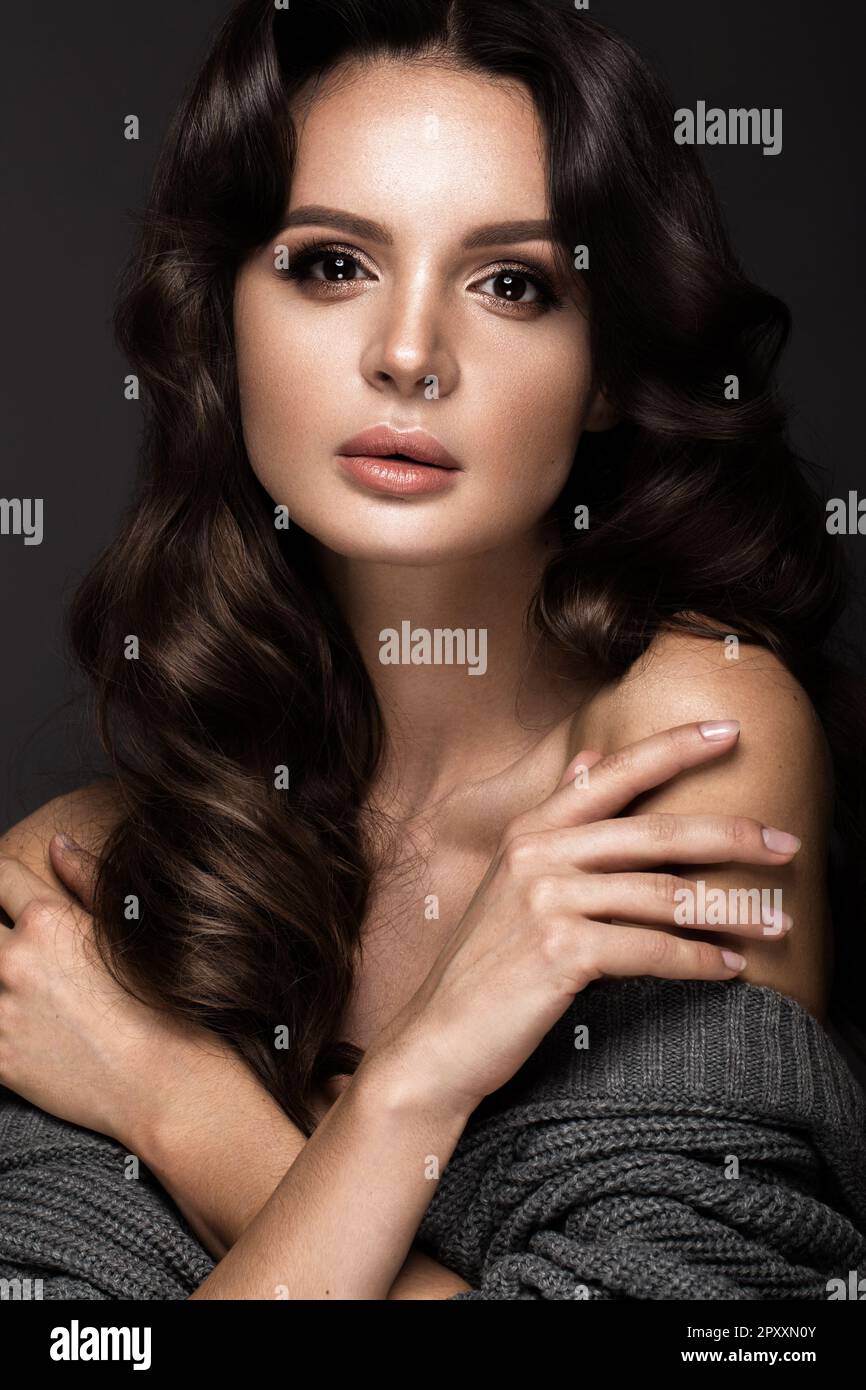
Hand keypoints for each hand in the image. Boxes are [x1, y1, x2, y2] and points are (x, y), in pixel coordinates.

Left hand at [0, 836, 239, 1146]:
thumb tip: (56, 842)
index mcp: (49, 919)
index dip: (2, 882)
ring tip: (20, 982)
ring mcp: (1, 1011)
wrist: (163, 1081)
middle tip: (18, 950)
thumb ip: (85, 878)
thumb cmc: (160, 1001)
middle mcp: (16, 960)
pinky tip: (20, 1018)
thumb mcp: (128, 927)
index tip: (8, 895)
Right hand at [363, 720, 800, 1117]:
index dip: (675, 747)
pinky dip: (696, 962)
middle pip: (657, 834)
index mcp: (532, 830)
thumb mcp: (512, 878)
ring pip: (664, 896)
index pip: (616, 775)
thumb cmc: (485, 964)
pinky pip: (650, 950)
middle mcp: (539, 855)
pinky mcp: (560, 952)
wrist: (439, 1038)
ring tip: (776, 922)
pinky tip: (728, 969)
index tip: (730, 730)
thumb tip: (587, 757)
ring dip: (731, 912)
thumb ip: (555, 816)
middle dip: (732, 838)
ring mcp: (547, 901)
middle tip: (788, 846)